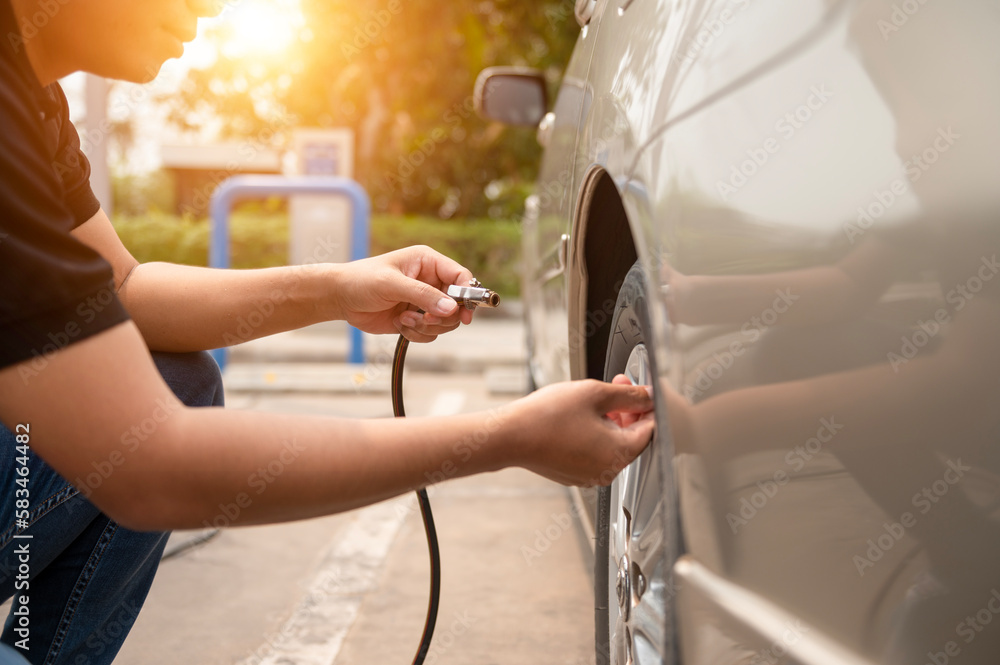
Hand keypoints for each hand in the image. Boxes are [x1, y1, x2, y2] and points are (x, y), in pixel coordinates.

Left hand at [331, 246, 476, 341]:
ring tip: (405, 319)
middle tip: (426, 318)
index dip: (468, 295)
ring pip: (446, 322)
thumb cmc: (362, 280)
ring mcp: (424, 301)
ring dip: (427, 326)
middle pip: (458, 304)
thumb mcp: (391, 284)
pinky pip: (431, 333)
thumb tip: (451, 308)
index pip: (460, 277)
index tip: (466, 314)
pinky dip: (418, 334)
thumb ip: (422, 294)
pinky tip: (400, 324)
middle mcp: (430, 281)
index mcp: (428, 262)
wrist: (340, 298)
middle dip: (443, 316)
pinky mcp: (416, 318)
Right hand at [506, 378, 654, 486]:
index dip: (646, 405)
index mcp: (620, 453)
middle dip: (627, 410)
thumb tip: (647, 396)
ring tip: (594, 399)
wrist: (510, 436)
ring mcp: (590, 476)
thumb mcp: (595, 393)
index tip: (639, 390)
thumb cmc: (547, 416)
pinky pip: (593, 454)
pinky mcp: (574, 475)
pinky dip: (593, 436)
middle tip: (616, 386)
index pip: (650, 429)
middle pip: (632, 438)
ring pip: (611, 445)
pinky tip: (580, 417)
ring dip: (610, 421)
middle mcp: (608, 471)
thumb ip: (628, 395)